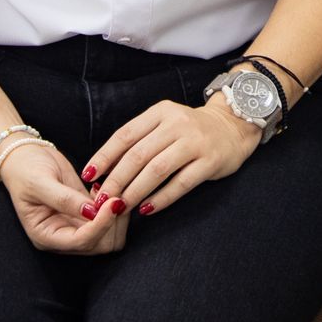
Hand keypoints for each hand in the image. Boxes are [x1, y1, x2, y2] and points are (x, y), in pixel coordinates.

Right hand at [0, 140, 128, 254]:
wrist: (25, 158)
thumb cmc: (26, 170)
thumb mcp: (39, 182)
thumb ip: (64, 199)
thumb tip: (92, 212)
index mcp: (46, 236)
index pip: (81, 241)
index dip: (101, 225)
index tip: (113, 202)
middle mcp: (63, 237)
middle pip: (100, 245)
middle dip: (112, 223)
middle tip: (115, 195)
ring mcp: (76, 227)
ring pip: (110, 236)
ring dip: (117, 216)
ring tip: (110, 191)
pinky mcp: (86, 215)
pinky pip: (110, 220)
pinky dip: (115, 208)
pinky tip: (104, 188)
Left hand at [83, 97, 259, 216]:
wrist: (233, 126)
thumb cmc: (189, 130)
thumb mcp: (164, 124)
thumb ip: (139, 141)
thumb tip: (105, 170)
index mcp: (161, 112)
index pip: (125, 135)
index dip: (104, 156)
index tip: (89, 176)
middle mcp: (178, 123)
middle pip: (138, 154)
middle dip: (116, 180)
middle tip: (101, 200)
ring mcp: (196, 142)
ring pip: (157, 169)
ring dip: (135, 191)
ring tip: (120, 207)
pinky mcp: (210, 161)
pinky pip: (181, 183)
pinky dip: (162, 198)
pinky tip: (148, 209)